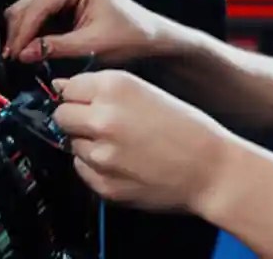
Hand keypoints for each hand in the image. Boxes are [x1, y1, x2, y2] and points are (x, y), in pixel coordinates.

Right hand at [3, 0, 175, 65]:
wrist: (148, 35)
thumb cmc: (131, 34)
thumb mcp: (92, 45)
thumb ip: (55, 48)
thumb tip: (24, 53)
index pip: (37, 6)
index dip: (22, 33)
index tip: (13, 56)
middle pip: (26, 6)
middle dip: (19, 35)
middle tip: (14, 61)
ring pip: (27, 11)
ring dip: (24, 36)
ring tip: (23, 59)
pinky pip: (37, 16)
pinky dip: (33, 35)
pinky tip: (33, 51)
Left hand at [52, 70, 238, 213]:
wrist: (211, 169)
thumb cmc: (187, 129)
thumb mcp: (148, 91)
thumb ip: (105, 89)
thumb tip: (62, 89)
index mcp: (115, 88)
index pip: (67, 87)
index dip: (77, 95)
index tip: (87, 101)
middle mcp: (103, 119)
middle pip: (61, 116)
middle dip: (76, 119)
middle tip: (102, 124)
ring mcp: (101, 155)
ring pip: (71, 144)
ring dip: (88, 144)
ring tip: (122, 145)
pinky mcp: (103, 185)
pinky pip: (82, 170)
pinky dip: (96, 167)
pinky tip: (124, 163)